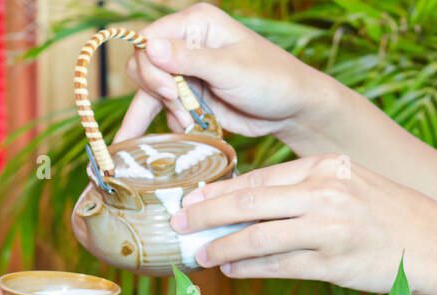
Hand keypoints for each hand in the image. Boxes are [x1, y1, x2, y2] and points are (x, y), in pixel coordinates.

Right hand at [115, 3, 330, 141]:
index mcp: (197, 24)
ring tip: (185, 123)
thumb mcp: (230, 69)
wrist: (292, 110)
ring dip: (161, 110)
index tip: (169, 91)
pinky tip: (190, 128)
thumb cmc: (271, 80)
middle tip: (179, 105)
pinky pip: (165, 110)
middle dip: (156, 90)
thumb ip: (189, 60)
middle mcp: (187, 44)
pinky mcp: (192, 97)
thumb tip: (149, 47)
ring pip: (151, 90)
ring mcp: (188, 71)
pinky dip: (173, 122)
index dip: (150, 66)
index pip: (149, 38)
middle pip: (144, 64)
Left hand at [171, 154, 436, 294]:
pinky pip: (278, 266)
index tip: (193, 199)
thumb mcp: (354, 184)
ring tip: (199, 255)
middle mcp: (325, 194)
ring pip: (257, 238)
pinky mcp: (332, 265)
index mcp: (327, 168)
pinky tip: (232, 271)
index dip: (221, 191)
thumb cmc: (394, 217)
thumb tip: (255, 202)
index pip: (261, 178)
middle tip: (179, 224)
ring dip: (222, 248)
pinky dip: (249, 269)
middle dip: (206, 215)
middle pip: (249, 203)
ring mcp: (327, 231)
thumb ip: (309, 188)